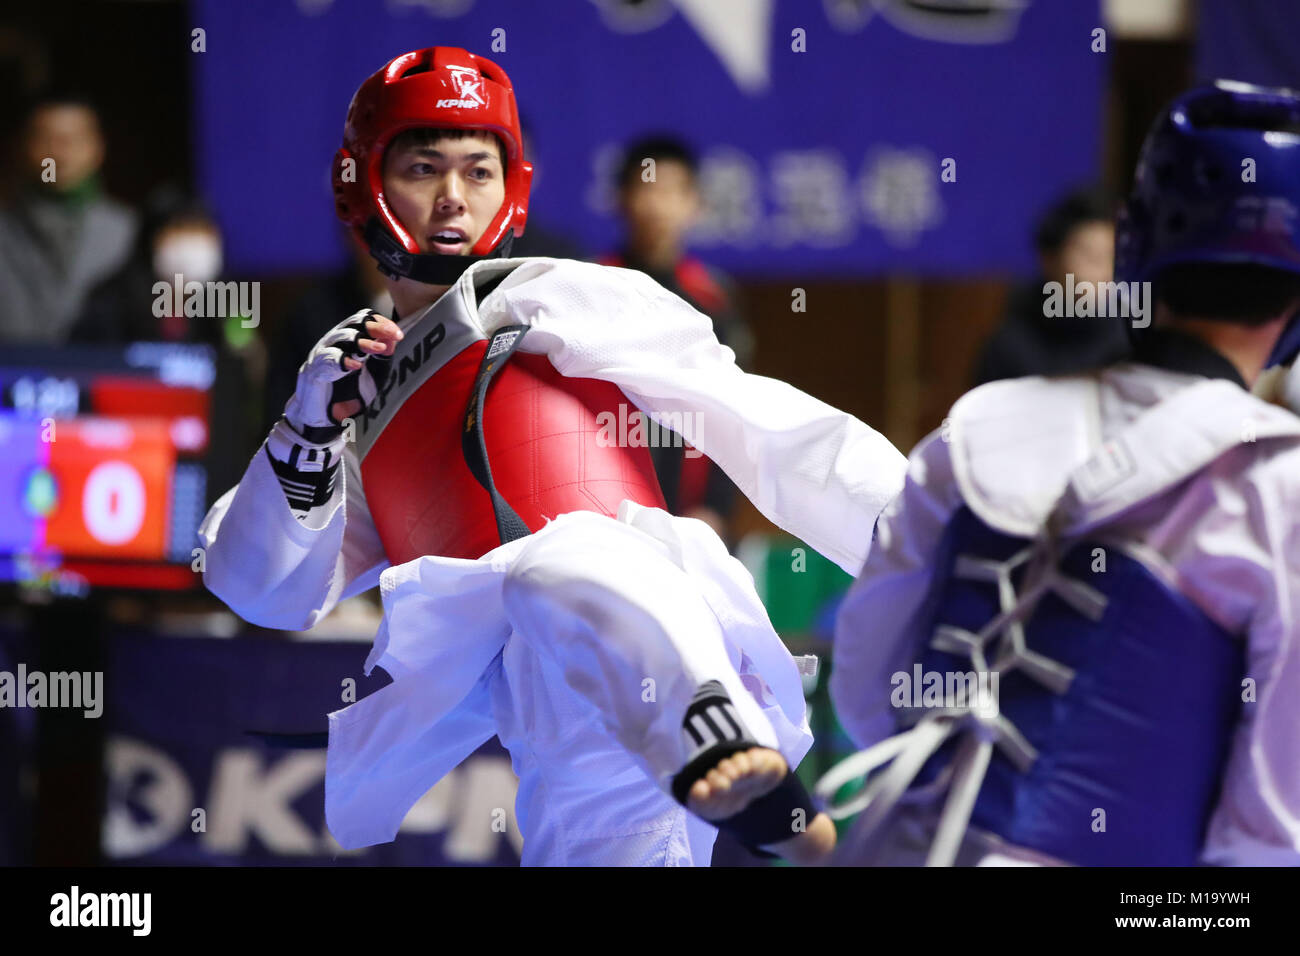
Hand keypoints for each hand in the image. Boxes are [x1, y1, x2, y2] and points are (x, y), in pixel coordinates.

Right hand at [283, 309, 403, 441]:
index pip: (364, 319)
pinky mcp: (314, 369)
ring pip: (341, 337)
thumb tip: (393, 339)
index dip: (382, 323)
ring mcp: (322, 353)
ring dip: (363, 342)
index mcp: (349, 339)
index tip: (398, 335)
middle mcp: (335, 341)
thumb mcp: (373, 374)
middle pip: (354, 322)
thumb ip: (382, 358)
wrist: (323, 416)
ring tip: (380, 348)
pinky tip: (357, 367)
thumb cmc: (347, 392)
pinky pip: (328, 359)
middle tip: (393, 335)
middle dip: (375, 327)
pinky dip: (344, 361)